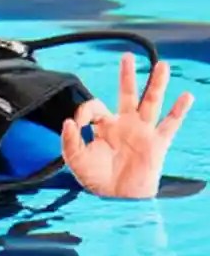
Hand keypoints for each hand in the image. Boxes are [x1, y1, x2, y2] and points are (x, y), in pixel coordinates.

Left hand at [62, 53, 193, 198]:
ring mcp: (142, 132)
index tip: (78, 123)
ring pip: (151, 102)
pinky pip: (170, 124)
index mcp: (104, 126)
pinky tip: (187, 96)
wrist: (117, 199)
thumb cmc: (97, 179)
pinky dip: (179, 110)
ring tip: (162, 65)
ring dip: (156, 84)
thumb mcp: (76, 160)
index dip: (85, 111)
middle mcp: (125, 124)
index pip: (95, 107)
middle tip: (127, 56)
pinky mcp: (157, 143)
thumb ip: (70, 141)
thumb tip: (68, 121)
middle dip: (127, 75)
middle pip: (127, 94)